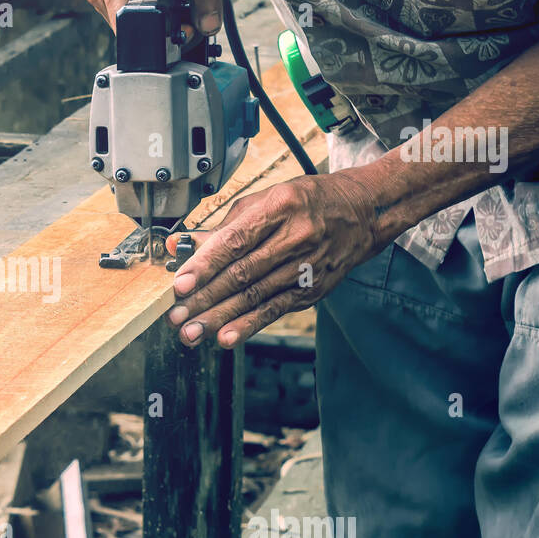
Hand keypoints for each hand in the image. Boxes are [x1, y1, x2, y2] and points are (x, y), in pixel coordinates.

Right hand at [83, 0, 221, 38]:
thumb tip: (209, 25)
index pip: (130, 32)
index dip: (160, 38)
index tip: (185, 28)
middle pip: (131, 30)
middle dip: (161, 28)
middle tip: (187, 10)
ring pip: (131, 22)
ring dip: (156, 19)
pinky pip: (129, 9)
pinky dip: (149, 7)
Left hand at [166, 172, 381, 347]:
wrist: (361, 214)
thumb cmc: (306, 202)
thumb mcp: (266, 200)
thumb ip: (223, 226)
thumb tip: (182, 246)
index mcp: (281, 207)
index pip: (237, 240)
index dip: (207, 264)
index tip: (182, 284)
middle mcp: (296, 237)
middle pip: (243, 273)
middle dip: (205, 298)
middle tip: (177, 316)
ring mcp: (306, 266)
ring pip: (256, 296)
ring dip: (220, 317)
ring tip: (192, 332)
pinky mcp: (312, 288)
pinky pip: (275, 309)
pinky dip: (249, 325)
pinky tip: (227, 337)